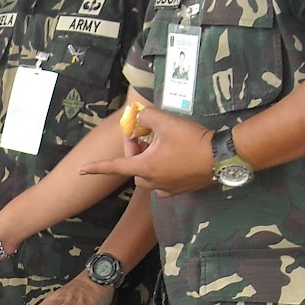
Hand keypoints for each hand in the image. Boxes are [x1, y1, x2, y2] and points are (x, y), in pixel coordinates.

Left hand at [79, 105, 214, 195]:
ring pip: (147, 175)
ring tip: (158, 145)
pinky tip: (170, 159)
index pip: (114, 166)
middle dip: (133, 151)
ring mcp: (167, 188)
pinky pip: (163, 183)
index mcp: (144, 167)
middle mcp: (153, 181)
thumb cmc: (192, 140)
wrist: (223, 157)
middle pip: (132, 168)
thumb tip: (139, 114)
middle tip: (142, 136)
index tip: (81, 170)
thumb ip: (147, 116)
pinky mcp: (181, 190)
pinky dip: (160, 171)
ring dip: (147, 161)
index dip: (96, 167)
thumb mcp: (166, 122)